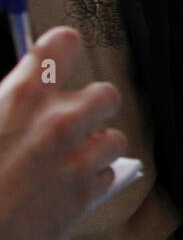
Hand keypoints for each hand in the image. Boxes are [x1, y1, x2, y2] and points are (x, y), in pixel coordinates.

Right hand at [0, 27, 125, 239]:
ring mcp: (76, 159)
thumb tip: (14, 95)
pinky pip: (107, 176)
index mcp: (21, 96)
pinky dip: (92, 180)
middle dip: (92, 107)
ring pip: (114, 138)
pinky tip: (66, 189)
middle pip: (106, 94)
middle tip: (71, 120)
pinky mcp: (85, 195)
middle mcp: (57, 122)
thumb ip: (3, 103)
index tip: (57, 57)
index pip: (62, 44)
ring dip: (96, 147)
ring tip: (68, 159)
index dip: (60, 50)